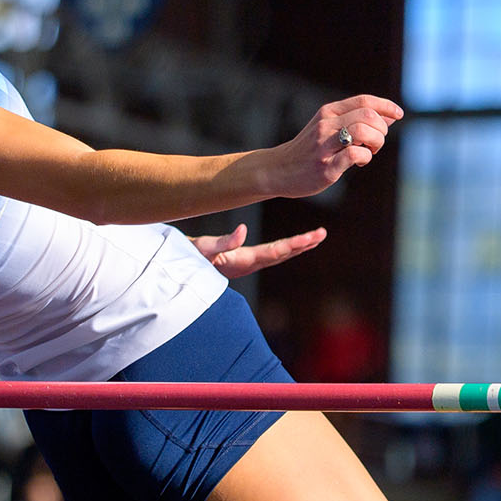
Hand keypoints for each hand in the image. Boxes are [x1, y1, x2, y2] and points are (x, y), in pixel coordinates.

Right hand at [191, 223, 325, 277]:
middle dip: (303, 244)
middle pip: (282, 254)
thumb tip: (243, 230)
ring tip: (315, 237)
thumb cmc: (188, 257)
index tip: (312, 237)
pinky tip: (293, 245)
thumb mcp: (203, 248)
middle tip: (321, 234)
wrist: (179, 269)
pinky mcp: (243, 261)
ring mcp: (247, 264)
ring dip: (297, 246)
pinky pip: (270, 255)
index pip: (275, 252)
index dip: (295, 244)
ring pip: (278, 255)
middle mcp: (248, 264)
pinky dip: (285, 248)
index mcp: (243, 261)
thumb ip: (223, 242)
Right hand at [260, 95, 403, 198]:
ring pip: (363, 132)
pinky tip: (360, 161)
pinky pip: (355, 154)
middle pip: (368, 116)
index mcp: (328, 112)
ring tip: (370, 150)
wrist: (277, 170)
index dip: (386, 106)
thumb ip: (357, 120)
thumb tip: (391, 115)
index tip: (398, 114)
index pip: (364, 101)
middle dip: (382, 129)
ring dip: (376, 142)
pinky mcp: (326, 167)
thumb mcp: (328, 127)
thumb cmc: (309, 150)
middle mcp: (326, 125)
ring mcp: (324, 146)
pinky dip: (365, 157)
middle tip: (376, 141)